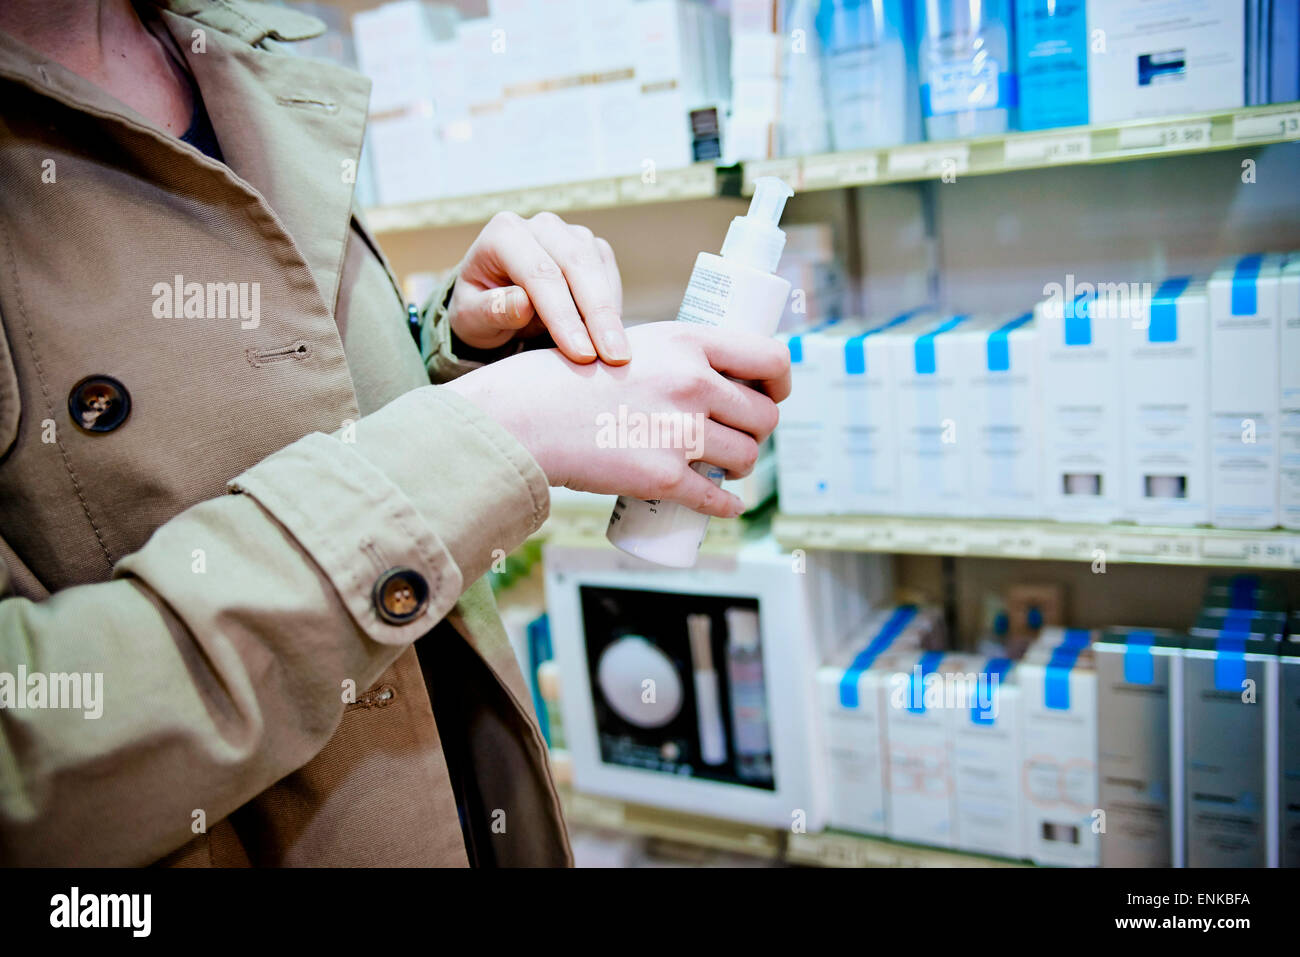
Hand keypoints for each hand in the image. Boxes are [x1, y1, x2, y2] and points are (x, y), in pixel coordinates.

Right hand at [443, 322, 790, 517]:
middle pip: (763, 416)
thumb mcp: (631, 342)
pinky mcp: (663, 477)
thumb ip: (677, 358)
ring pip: (746, 457)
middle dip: (756, 431)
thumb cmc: (570, 378)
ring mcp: (680, 432)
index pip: (770, 359)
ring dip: (741, 466)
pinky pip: (717, 498)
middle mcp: (692, 383)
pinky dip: (727, 506)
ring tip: (722, 466)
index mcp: (688, 341)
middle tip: (736, 437)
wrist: (526, 415)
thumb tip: (717, 384)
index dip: (780, 383)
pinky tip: (727, 504)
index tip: (771, 396)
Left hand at [445, 211, 627, 364]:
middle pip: (576, 266)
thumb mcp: (471, 316)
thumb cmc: (480, 308)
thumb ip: (491, 309)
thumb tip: (523, 304)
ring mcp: (570, 234)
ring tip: (619, 355)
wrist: (494, 298)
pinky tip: (612, 338)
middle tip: (615, 357)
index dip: (562, 315)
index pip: (539, 273)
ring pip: (597, 269)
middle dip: (598, 315)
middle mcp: (541, 225)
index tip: (581, 353)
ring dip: (610, 314)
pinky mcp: (593, 248)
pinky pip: (609, 276)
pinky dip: (613, 308)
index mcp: (504, 233)